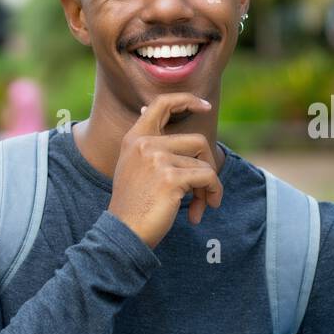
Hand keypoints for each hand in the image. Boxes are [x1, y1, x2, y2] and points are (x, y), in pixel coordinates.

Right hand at [108, 92, 221, 248]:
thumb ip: (145, 144)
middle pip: (197, 140)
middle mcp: (145, 144)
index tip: (205, 106)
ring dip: (207, 188)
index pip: (162, 103)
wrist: (123, 233)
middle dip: (207, 165)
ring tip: (198, 207)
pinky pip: (207, 178)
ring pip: (204, 164)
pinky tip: (198, 213)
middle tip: (204, 191)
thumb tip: (148, 110)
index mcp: (134, 139)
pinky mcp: (171, 178)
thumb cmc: (132, 206)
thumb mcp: (132, 167)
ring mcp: (157, 159)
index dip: (187, 100)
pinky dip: (211, 194)